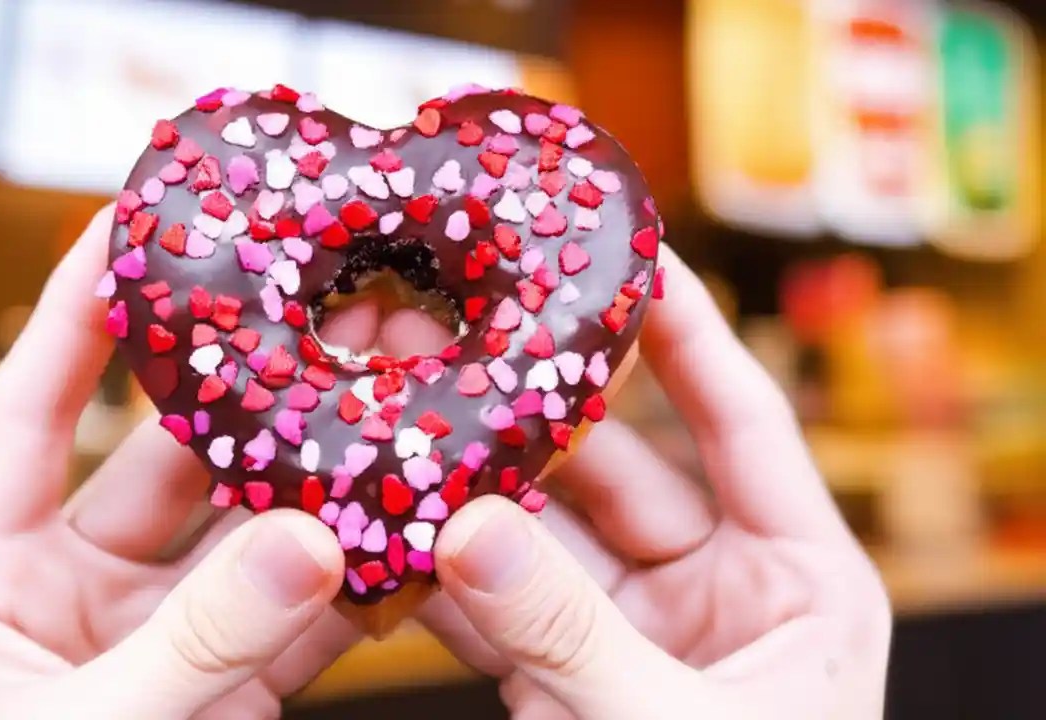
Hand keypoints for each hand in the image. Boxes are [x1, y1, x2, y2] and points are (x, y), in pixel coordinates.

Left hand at [0, 208, 363, 719]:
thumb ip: (197, 642)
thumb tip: (309, 539)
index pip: (33, 409)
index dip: (80, 314)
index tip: (140, 228)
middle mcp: (76, 591)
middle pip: (172, 457)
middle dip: (255, 387)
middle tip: (331, 313)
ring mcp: (163, 635)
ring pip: (255, 530)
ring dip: (323, 471)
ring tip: (399, 397)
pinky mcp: (231, 688)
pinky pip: (301, 616)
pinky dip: (357, 577)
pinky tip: (414, 526)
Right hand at [417, 249, 891, 717]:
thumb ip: (573, 633)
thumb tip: (466, 526)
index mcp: (797, 579)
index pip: (745, 422)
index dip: (690, 330)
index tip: (633, 249)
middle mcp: (715, 590)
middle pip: (617, 470)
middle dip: (533, 404)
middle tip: (460, 331)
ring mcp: (631, 635)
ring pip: (542, 536)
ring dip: (472, 482)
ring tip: (402, 405)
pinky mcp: (562, 681)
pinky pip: (495, 610)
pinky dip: (439, 575)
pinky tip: (389, 524)